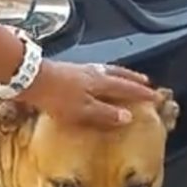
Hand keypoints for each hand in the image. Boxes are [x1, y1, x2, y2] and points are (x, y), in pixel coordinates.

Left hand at [14, 60, 157, 127]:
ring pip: (106, 70)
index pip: (126, 88)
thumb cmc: (58, 97)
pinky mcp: (68, 70)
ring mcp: (80, 70)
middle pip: (118, 74)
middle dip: (132, 78)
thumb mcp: (83, 110)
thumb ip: (105, 113)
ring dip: (118, 73)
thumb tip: (127, 116)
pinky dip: (103, 73)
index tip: (155, 95)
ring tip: (124, 77)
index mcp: (100, 83)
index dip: (141, 93)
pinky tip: (95, 77)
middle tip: (145, 81)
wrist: (32, 80)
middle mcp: (93, 73)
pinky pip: (94, 70)